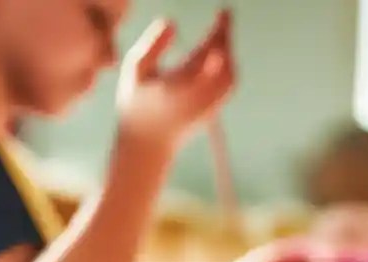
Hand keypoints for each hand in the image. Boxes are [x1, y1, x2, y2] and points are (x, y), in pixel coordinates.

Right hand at [117, 11, 235, 147]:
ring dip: (229, 50)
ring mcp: (210, 106)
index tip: (224, 12)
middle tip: (223, 17)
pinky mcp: (214, 111)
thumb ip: (152, 45)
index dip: (220, 30)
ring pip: (231, 74)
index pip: (209, 52)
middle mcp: (200, 95)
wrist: (148, 143)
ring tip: (220, 32)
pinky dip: (229, 65)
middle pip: (225, 62)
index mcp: (180, 83)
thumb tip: (172, 21)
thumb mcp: (136, 70)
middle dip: (226, 37)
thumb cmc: (136, 103)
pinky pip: (229, 84)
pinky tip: (220, 53)